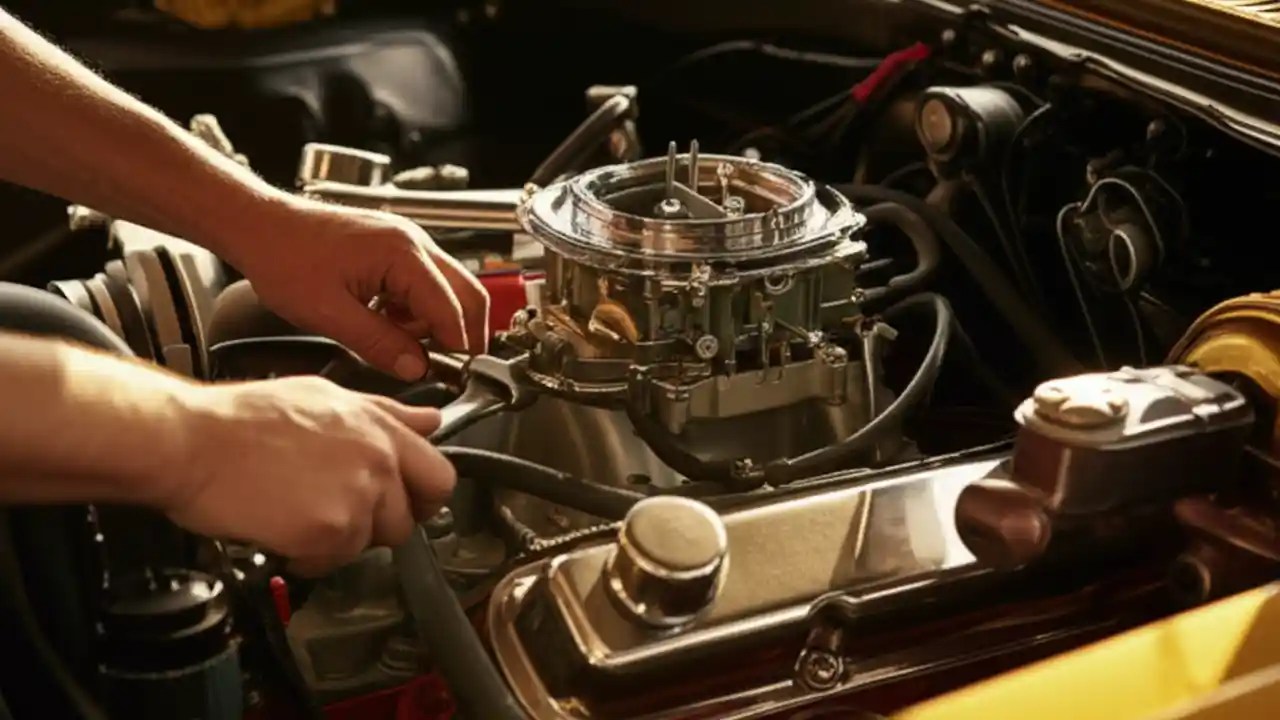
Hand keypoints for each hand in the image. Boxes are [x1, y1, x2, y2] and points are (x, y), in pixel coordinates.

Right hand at [163, 376, 455, 574]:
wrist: (190, 440)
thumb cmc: (242, 419)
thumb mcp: (325, 397)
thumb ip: (385, 414)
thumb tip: (430, 421)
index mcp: (378, 427)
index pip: (438, 475)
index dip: (422, 496)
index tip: (403, 503)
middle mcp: (376, 460)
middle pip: (409, 518)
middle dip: (383, 525)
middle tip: (344, 518)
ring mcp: (356, 497)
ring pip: (370, 543)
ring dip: (340, 540)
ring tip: (299, 515)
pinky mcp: (328, 531)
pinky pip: (334, 561)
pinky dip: (310, 557)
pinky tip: (282, 531)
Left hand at [228, 197, 489, 380]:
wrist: (260, 226)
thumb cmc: (284, 257)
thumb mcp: (327, 313)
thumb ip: (378, 343)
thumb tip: (415, 368)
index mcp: (402, 254)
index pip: (451, 308)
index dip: (456, 347)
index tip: (455, 376)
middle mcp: (414, 243)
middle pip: (468, 294)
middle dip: (462, 335)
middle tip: (451, 368)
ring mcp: (407, 244)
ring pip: (449, 291)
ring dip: (435, 324)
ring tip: (399, 343)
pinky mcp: (396, 250)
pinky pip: (426, 286)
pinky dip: (417, 312)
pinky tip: (387, 324)